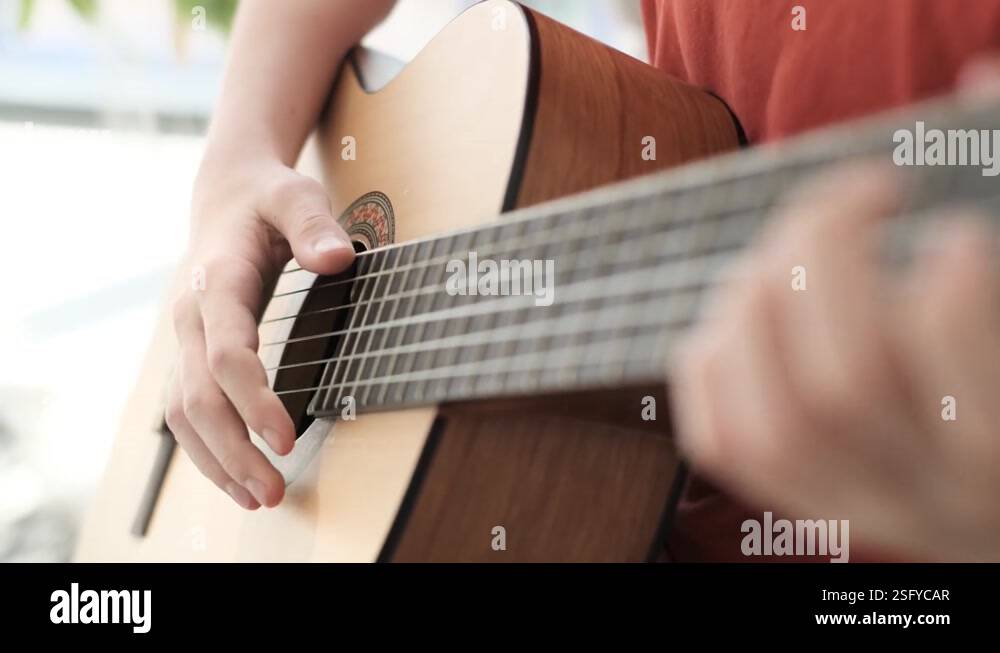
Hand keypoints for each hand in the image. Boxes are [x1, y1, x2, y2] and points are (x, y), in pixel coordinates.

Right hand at [165, 156, 354, 509]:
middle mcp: (190, 316)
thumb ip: (313, 225)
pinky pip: (184, 409)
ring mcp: (184, 337)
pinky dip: (206, 448)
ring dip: (215, 460)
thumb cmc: (267, 197)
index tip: (285, 438)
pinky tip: (234, 475)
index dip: (253, 400)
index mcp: (215, 281)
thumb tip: (338, 259)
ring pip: (182, 413)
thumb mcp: (295, 194)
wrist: (226, 192)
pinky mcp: (190, 351)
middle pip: (198, 397)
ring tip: (257, 497)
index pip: (227, 355)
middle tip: (272, 491)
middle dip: (233, 450)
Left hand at [670, 160, 999, 559]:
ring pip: (765, 419)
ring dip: (756, 302)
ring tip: (792, 244)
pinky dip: (712, 356)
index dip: (952, 306)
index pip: (967, 406)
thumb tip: (979, 83)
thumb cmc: (996, 370)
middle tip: (859, 193)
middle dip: (826, 261)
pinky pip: (718, 437)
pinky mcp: (788, 495)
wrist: (987, 484)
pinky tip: (746, 303)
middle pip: (839, 390)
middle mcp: (923, 499)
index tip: (955, 229)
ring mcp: (847, 503)